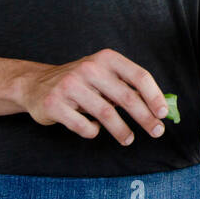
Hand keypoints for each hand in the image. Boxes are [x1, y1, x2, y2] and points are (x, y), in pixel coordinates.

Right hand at [18, 48, 167, 145]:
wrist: (36, 84)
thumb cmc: (81, 82)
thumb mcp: (104, 75)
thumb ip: (127, 86)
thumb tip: (159, 108)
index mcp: (106, 58)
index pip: (139, 76)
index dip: (154, 96)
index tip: (163, 114)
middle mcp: (89, 68)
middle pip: (126, 98)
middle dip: (145, 118)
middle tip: (157, 132)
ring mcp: (70, 86)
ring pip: (107, 114)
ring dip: (122, 130)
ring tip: (128, 139)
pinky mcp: (55, 104)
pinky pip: (84, 126)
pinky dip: (93, 131)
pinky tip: (94, 129)